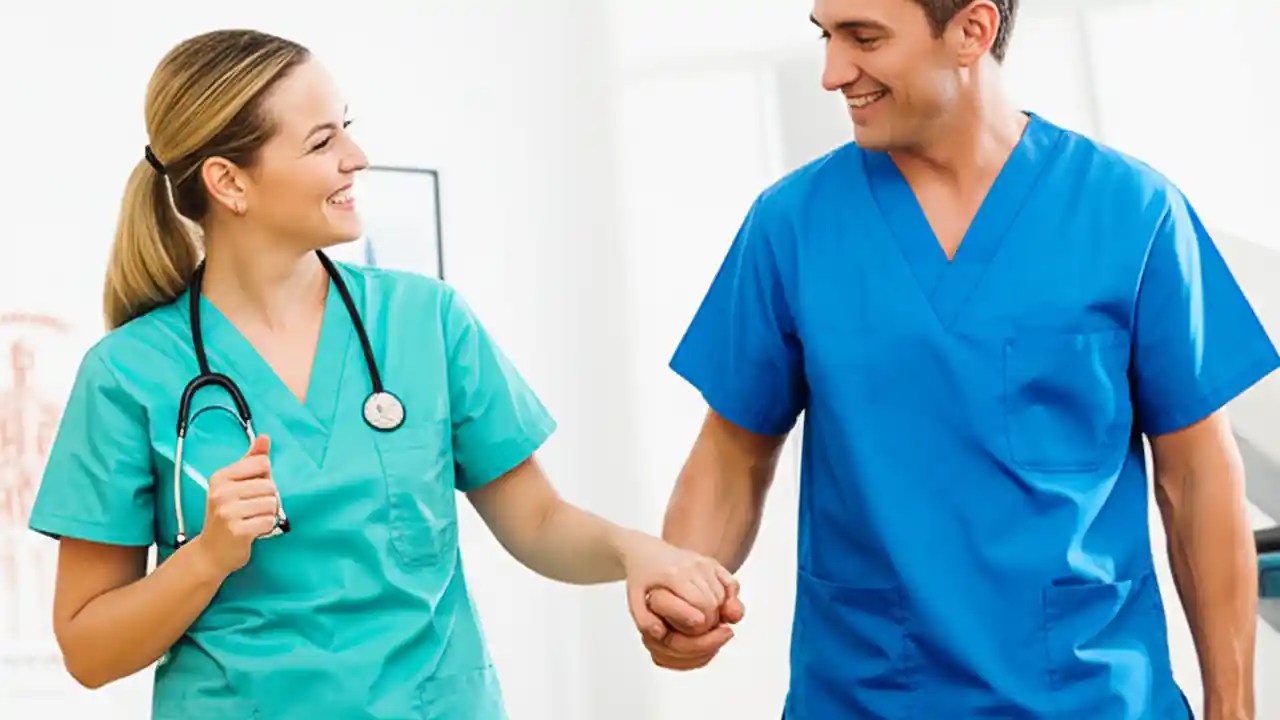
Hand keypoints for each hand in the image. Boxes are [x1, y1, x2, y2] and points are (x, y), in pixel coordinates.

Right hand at [190, 434, 279, 576]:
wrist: (210, 552)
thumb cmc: (227, 514)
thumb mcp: (235, 484)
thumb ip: (252, 460)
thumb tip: (265, 437)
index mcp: (220, 477)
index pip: (262, 463)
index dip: (265, 477)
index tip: (252, 489)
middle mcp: (221, 492)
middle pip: (270, 485)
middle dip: (268, 499)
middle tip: (252, 509)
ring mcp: (227, 512)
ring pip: (272, 504)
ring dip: (268, 514)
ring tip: (252, 519)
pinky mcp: (237, 530)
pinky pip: (269, 521)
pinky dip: (266, 527)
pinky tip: (253, 530)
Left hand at [618, 533, 741, 664]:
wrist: (646, 552)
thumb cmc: (642, 578)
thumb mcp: (633, 601)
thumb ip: (644, 622)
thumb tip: (661, 634)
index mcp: (673, 575)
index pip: (701, 608)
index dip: (699, 627)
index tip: (690, 631)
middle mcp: (692, 566)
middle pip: (713, 603)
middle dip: (709, 622)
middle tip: (697, 628)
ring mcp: (704, 562)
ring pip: (723, 596)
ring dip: (717, 612)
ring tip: (701, 617)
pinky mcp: (712, 562)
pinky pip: (732, 584)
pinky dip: (729, 599)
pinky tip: (716, 605)